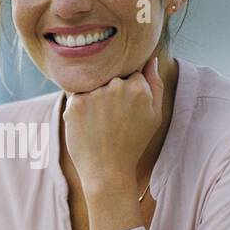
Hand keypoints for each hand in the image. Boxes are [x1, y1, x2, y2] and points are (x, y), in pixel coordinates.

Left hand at [62, 55, 163, 196]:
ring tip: (99, 124)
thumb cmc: (133, 144)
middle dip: (109, 93)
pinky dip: (79, 109)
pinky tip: (87, 126)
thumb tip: (150, 58)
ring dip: (93, 99)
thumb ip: (155, 84)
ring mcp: (95, 93)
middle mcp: (117, 86)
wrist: (107, 170)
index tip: (125, 110)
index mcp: (138, 87)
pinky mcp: (75, 103)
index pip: (130, 74)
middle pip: (110, 77)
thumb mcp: (154, 116)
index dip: (127, 92)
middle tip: (111, 120)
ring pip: (92, 85)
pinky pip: (76, 95)